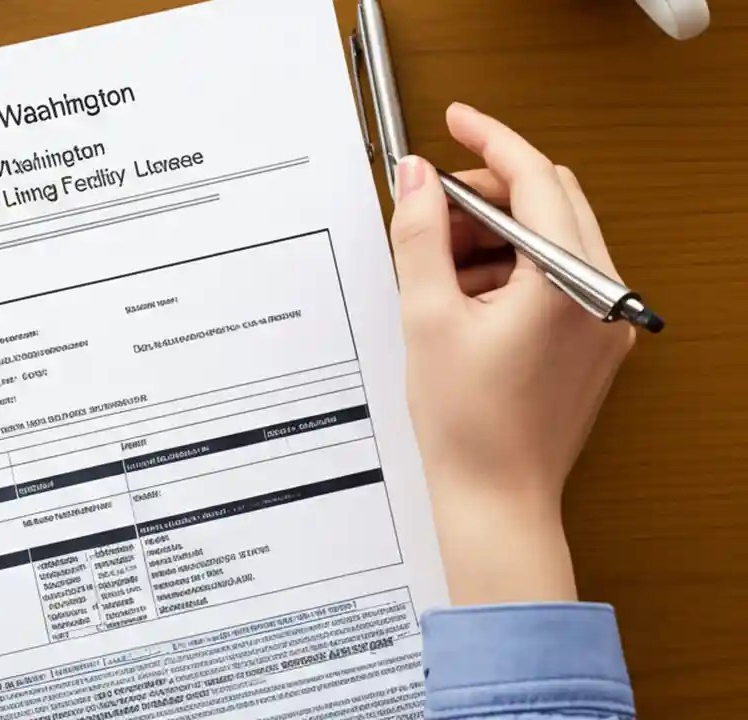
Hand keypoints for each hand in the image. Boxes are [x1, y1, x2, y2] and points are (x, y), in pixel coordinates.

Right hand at [390, 104, 634, 604]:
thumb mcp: (427, 316)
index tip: (457, 122)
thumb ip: (418, 235)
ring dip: (494, 233)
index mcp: (569, 284)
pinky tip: (461, 296)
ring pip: (551, 238)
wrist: (495, 499)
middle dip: (486, 193)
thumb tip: (415, 180)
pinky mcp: (591, 339)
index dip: (490, 141)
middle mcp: (601, 296)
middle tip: (429, 205)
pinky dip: (508, 269)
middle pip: (550, 202)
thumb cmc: (470, 427)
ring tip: (436, 264)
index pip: (536, 179)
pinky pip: (554, 277)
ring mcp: (602, 319)